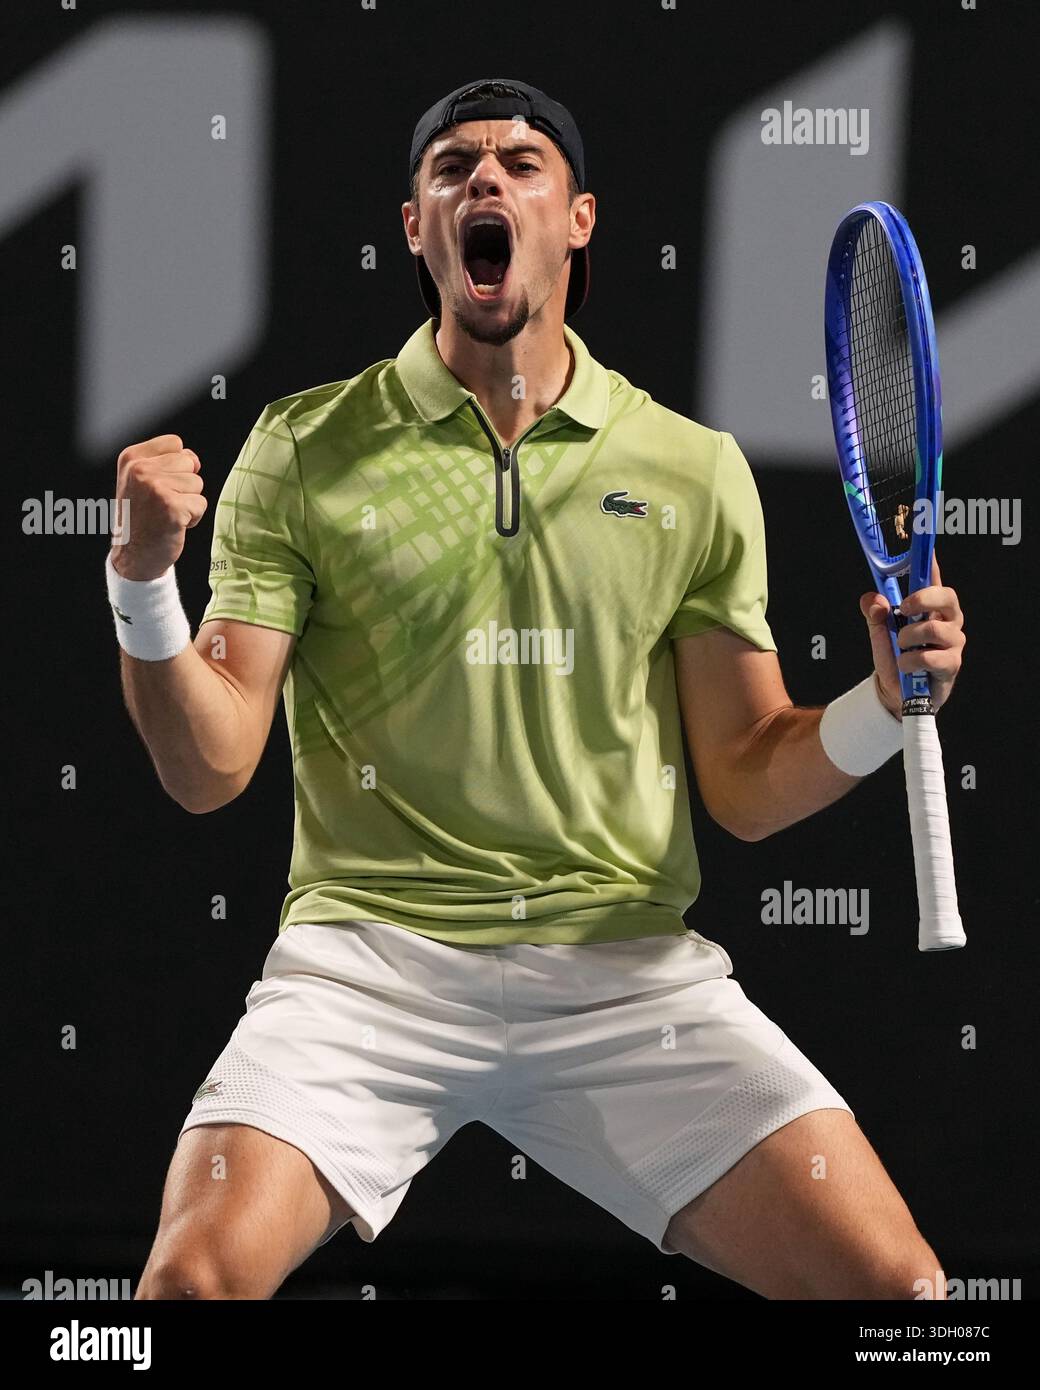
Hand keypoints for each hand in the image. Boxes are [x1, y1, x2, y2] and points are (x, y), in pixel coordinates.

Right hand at [110, 434, 206, 579]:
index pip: (175, 443)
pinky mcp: (172, 508)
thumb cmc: (142, 516)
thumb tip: (194, 459)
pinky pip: (201, 504)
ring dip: (189, 502)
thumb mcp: (144, 480)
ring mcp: (155, 488)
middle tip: (163, 503)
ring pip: (197, 483)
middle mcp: (140, 470)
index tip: (158, 485)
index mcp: (131, 458)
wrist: (133, 556)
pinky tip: (174, 525)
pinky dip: (193, 517)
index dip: (176, 465)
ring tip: (167, 514)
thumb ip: (167, 462)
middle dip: (184, 485)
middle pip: (189, 462)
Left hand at [860, 554, 964, 716]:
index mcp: (931, 608)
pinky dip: (910, 662)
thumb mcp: (879, 634)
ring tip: (901, 649)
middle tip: (903, 609)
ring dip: (908, 638)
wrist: (897, 694)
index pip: (934, 579)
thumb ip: (875, 614)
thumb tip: (873, 599)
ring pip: (932, 628)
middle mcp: (948, 620)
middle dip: (922, 599)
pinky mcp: (952, 664)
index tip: (927, 547)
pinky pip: (931, 657)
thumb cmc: (895, 657)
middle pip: (946, 595)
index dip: (932, 563)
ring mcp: (953, 642)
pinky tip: (907, 667)